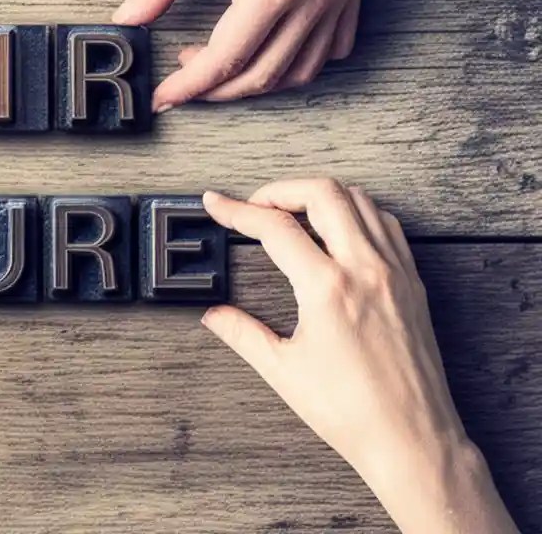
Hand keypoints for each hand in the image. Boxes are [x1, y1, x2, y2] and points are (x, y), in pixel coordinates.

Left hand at [113, 0, 362, 109]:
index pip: (226, 58)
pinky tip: (268, 51)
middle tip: (185, 80)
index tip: (164, 96)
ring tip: (220, 65)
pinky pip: (333, 48)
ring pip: (300, 71)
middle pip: (263, 75)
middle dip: (217, 89)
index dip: (189, 85)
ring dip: (257, 81)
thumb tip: (128, 18)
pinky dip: (299, 63)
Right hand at [201, 179, 516, 533]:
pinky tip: (338, 230)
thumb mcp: (282, 370)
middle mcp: (365, 269)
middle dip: (280, 190)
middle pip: (323, 193)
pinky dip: (356, 213)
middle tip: (254, 205)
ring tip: (292, 212)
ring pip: (359, 200)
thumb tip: (214, 315)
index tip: (216, 203)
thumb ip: (242, 333)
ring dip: (320, 196)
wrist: (410, 437)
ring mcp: (395, 272)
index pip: (275, 227)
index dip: (237, 210)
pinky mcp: (412, 282)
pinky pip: (387, 224)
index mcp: (328, 288)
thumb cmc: (351, 411)